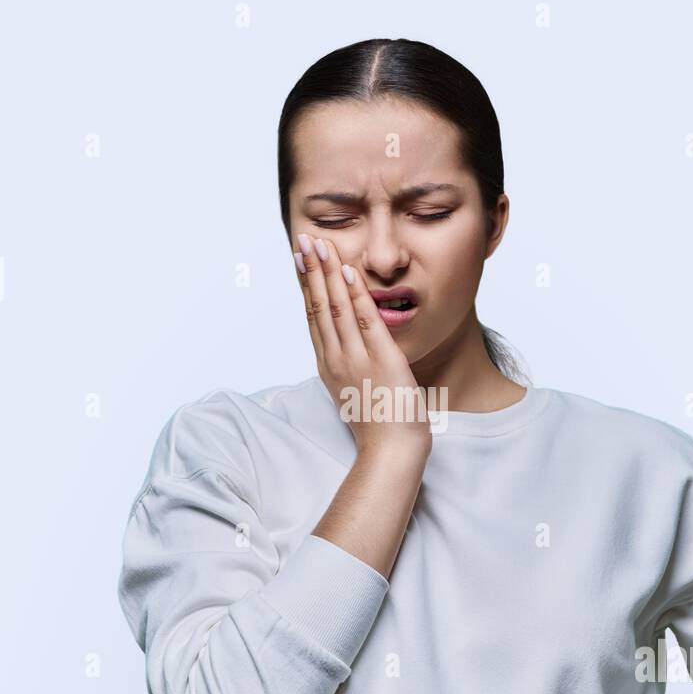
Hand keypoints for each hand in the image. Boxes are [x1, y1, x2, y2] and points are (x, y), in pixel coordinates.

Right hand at [293, 233, 431, 459]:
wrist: (391, 452)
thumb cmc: (380, 427)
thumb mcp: (356, 392)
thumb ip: (351, 368)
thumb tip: (350, 350)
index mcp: (329, 367)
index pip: (314, 318)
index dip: (306, 286)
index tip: (302, 261)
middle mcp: (336, 359)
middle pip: (318, 306)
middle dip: (310, 271)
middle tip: (301, 241)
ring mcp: (356, 358)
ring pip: (335, 307)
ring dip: (327, 273)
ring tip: (318, 245)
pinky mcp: (381, 358)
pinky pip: (364, 320)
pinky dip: (354, 294)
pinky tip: (348, 272)